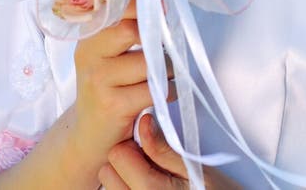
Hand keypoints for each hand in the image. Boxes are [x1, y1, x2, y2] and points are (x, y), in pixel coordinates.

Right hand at [72, 0, 175, 168]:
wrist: (87, 134)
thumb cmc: (106, 87)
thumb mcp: (105, 55)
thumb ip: (122, 30)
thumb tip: (159, 7)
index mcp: (88, 38)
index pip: (115, 9)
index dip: (141, 5)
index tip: (163, 8)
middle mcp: (89, 55)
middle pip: (131, 31)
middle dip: (156, 40)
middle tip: (165, 50)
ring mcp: (98, 81)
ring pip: (148, 63)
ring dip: (167, 69)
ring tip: (164, 75)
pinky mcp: (112, 106)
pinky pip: (153, 91)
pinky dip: (168, 91)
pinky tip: (162, 94)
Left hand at [98, 114, 242, 188]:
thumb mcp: (198, 171)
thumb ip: (165, 149)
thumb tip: (142, 122)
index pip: (118, 155)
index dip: (134, 141)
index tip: (151, 139)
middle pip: (108, 171)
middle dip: (126, 158)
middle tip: (151, 157)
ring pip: (110, 186)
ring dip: (125, 176)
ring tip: (150, 173)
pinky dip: (129, 188)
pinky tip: (150, 185)